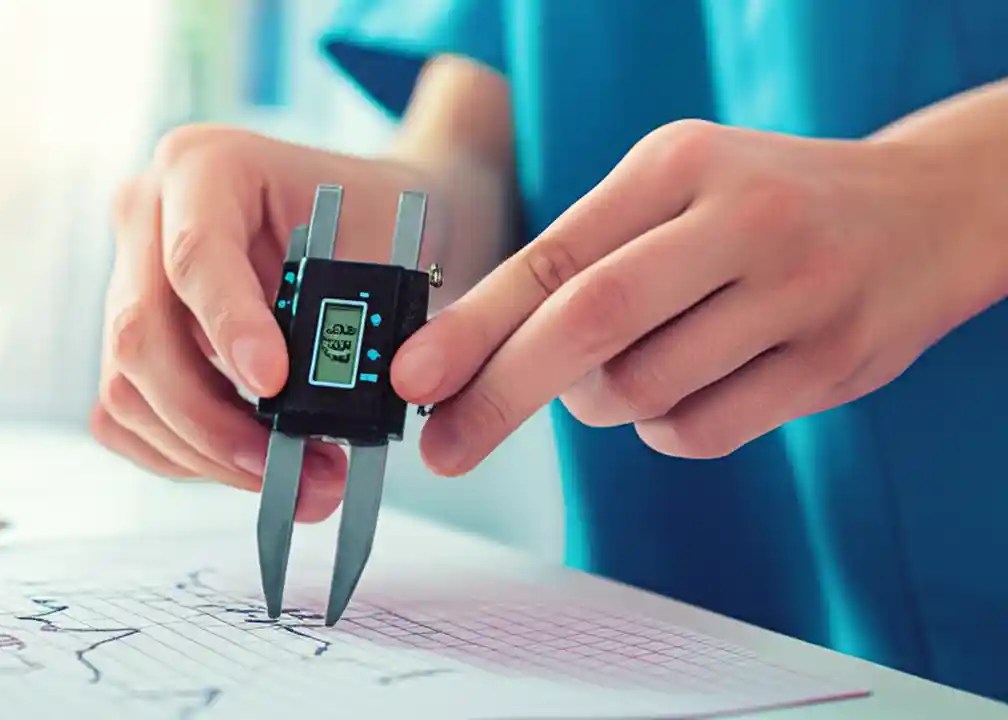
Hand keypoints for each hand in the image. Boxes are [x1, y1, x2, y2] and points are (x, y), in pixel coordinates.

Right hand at [93, 125, 422, 519]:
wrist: (369, 217)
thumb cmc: (378, 220)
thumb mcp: (384, 247)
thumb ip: (350, 316)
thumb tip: (327, 409)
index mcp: (204, 165)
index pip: (194, 256)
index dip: (229, 328)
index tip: (275, 385)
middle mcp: (147, 216)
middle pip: (141, 336)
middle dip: (214, 421)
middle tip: (289, 470)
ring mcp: (128, 278)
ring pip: (127, 389)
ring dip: (205, 452)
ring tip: (294, 482)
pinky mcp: (129, 336)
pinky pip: (127, 415)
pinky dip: (185, 454)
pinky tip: (248, 465)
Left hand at [392, 120, 999, 472]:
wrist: (926, 212)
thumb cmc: (765, 205)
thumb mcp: (676, 188)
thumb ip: (588, 256)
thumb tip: (478, 358)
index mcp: (679, 164)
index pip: (554, 255)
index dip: (473, 326)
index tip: (413, 377)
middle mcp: (739, 221)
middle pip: (590, 325)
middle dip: (500, 396)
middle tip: (445, 448)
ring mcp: (794, 294)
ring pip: (639, 393)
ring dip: (600, 403)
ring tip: (636, 363)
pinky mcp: (829, 366)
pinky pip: (698, 433)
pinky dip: (666, 427)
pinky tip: (694, 383)